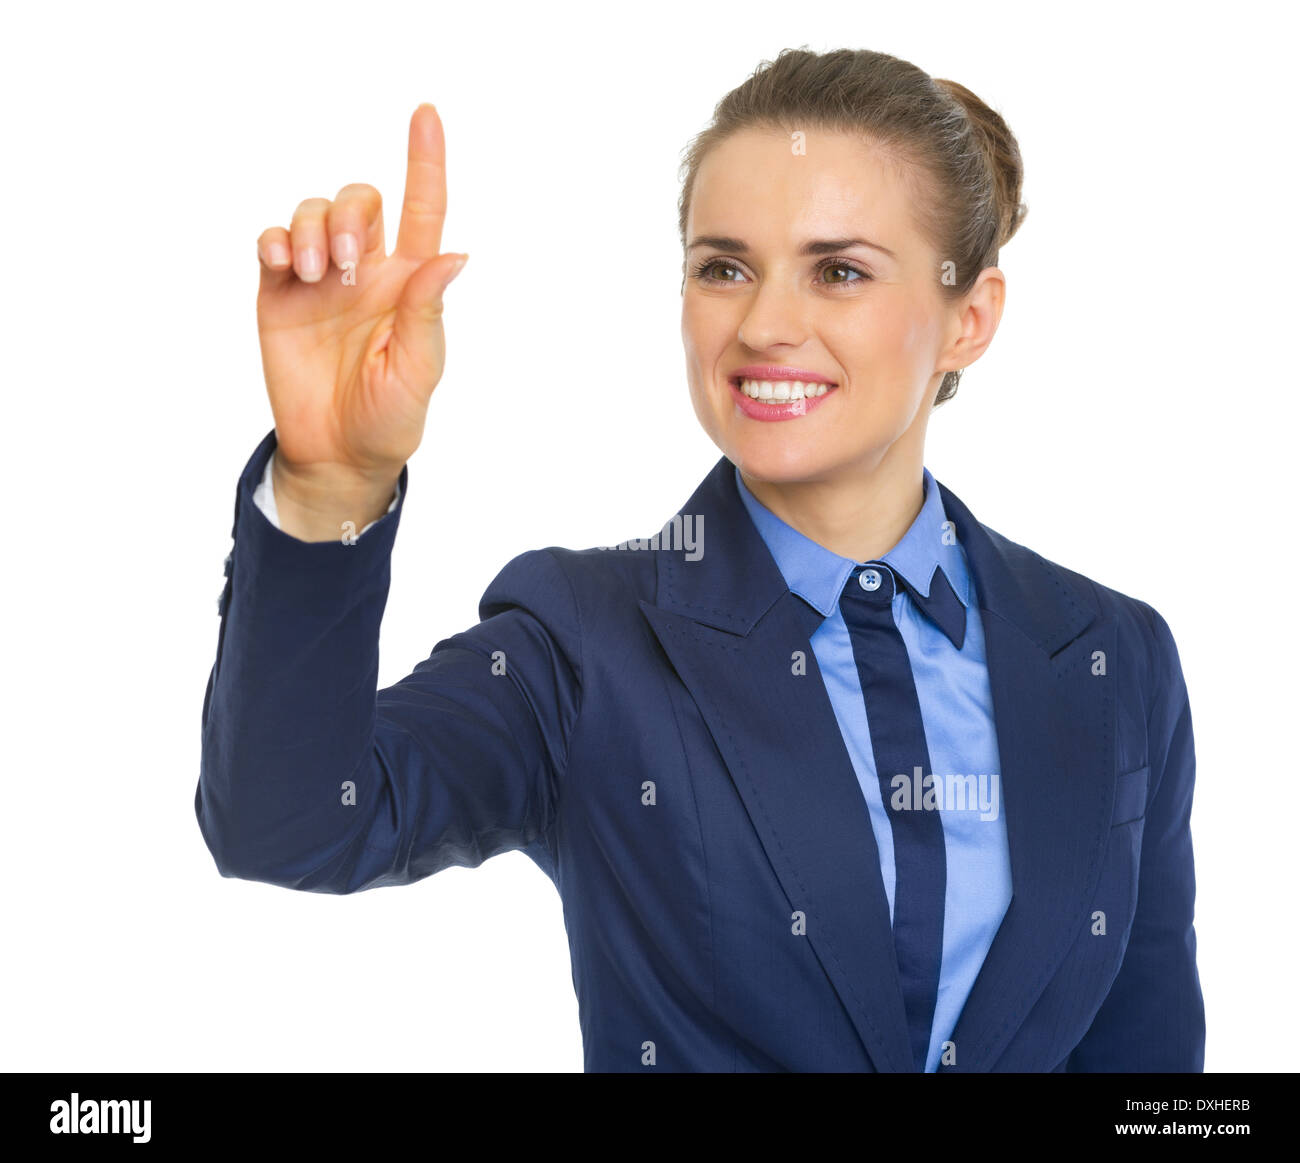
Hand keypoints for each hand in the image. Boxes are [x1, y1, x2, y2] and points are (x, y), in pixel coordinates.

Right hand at [255, 104, 466, 499]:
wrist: (336, 454)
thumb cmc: (390, 418)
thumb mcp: (417, 370)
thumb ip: (427, 310)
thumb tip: (456, 253)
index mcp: (410, 284)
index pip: (423, 210)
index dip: (426, 161)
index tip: (427, 113)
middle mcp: (367, 271)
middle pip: (360, 200)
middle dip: (348, 213)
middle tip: (341, 264)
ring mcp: (321, 279)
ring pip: (314, 212)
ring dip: (311, 230)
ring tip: (313, 276)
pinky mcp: (280, 293)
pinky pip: (273, 240)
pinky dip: (275, 240)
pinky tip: (282, 266)